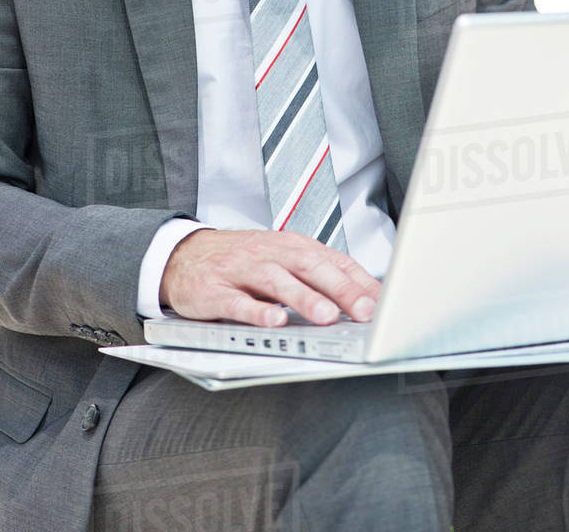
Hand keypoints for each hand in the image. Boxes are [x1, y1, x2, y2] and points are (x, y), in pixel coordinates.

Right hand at [159, 228, 380, 327]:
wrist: (185, 255)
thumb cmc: (243, 260)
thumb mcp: (283, 259)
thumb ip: (320, 275)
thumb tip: (366, 297)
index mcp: (291, 246)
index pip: (332, 261)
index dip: (359, 282)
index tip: (383, 302)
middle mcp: (270, 254)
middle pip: (309, 266)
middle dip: (340, 289)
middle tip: (364, 310)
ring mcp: (242, 271)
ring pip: (277, 282)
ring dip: (303, 298)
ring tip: (326, 316)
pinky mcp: (216, 290)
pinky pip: (238, 301)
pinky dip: (256, 311)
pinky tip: (273, 322)